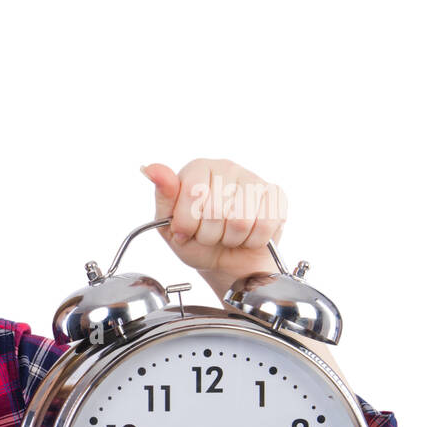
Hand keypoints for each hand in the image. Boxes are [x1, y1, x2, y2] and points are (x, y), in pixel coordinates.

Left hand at [141, 158, 287, 298]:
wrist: (226, 259)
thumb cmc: (195, 240)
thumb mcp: (168, 225)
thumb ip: (163, 197)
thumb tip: (151, 168)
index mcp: (196, 169)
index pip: (193, 192)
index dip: (188, 222)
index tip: (185, 231)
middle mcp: (226, 167)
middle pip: (217, 209)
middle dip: (208, 234)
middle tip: (208, 236)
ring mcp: (253, 178)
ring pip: (241, 220)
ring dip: (230, 239)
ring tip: (226, 236)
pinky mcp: (275, 195)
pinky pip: (265, 224)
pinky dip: (252, 240)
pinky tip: (246, 235)